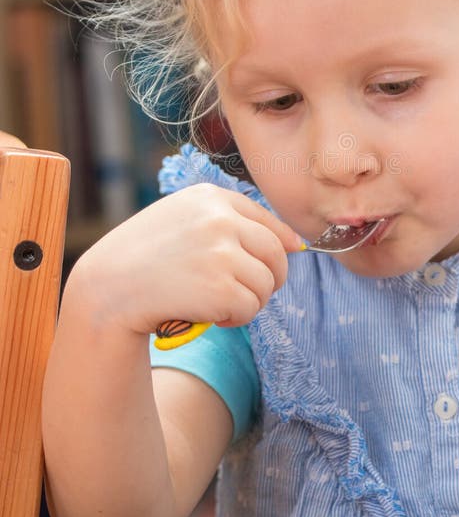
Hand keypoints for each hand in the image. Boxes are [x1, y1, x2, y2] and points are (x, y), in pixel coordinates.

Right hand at [67, 183, 302, 336]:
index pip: (267, 220)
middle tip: (247, 293)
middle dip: (270, 278)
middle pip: (276, 253)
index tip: (290, 255)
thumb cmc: (143, 257)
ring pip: (267, 284)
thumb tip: (294, 243)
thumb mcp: (181, 219)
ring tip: (215, 303)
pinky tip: (208, 314)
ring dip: (248, 301)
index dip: (283, 243)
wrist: (107, 289)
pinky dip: (235, 319)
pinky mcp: (221, 287)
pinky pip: (251, 308)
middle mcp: (219, 218)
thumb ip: (228, 223)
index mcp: (210, 197)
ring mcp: (221, 252)